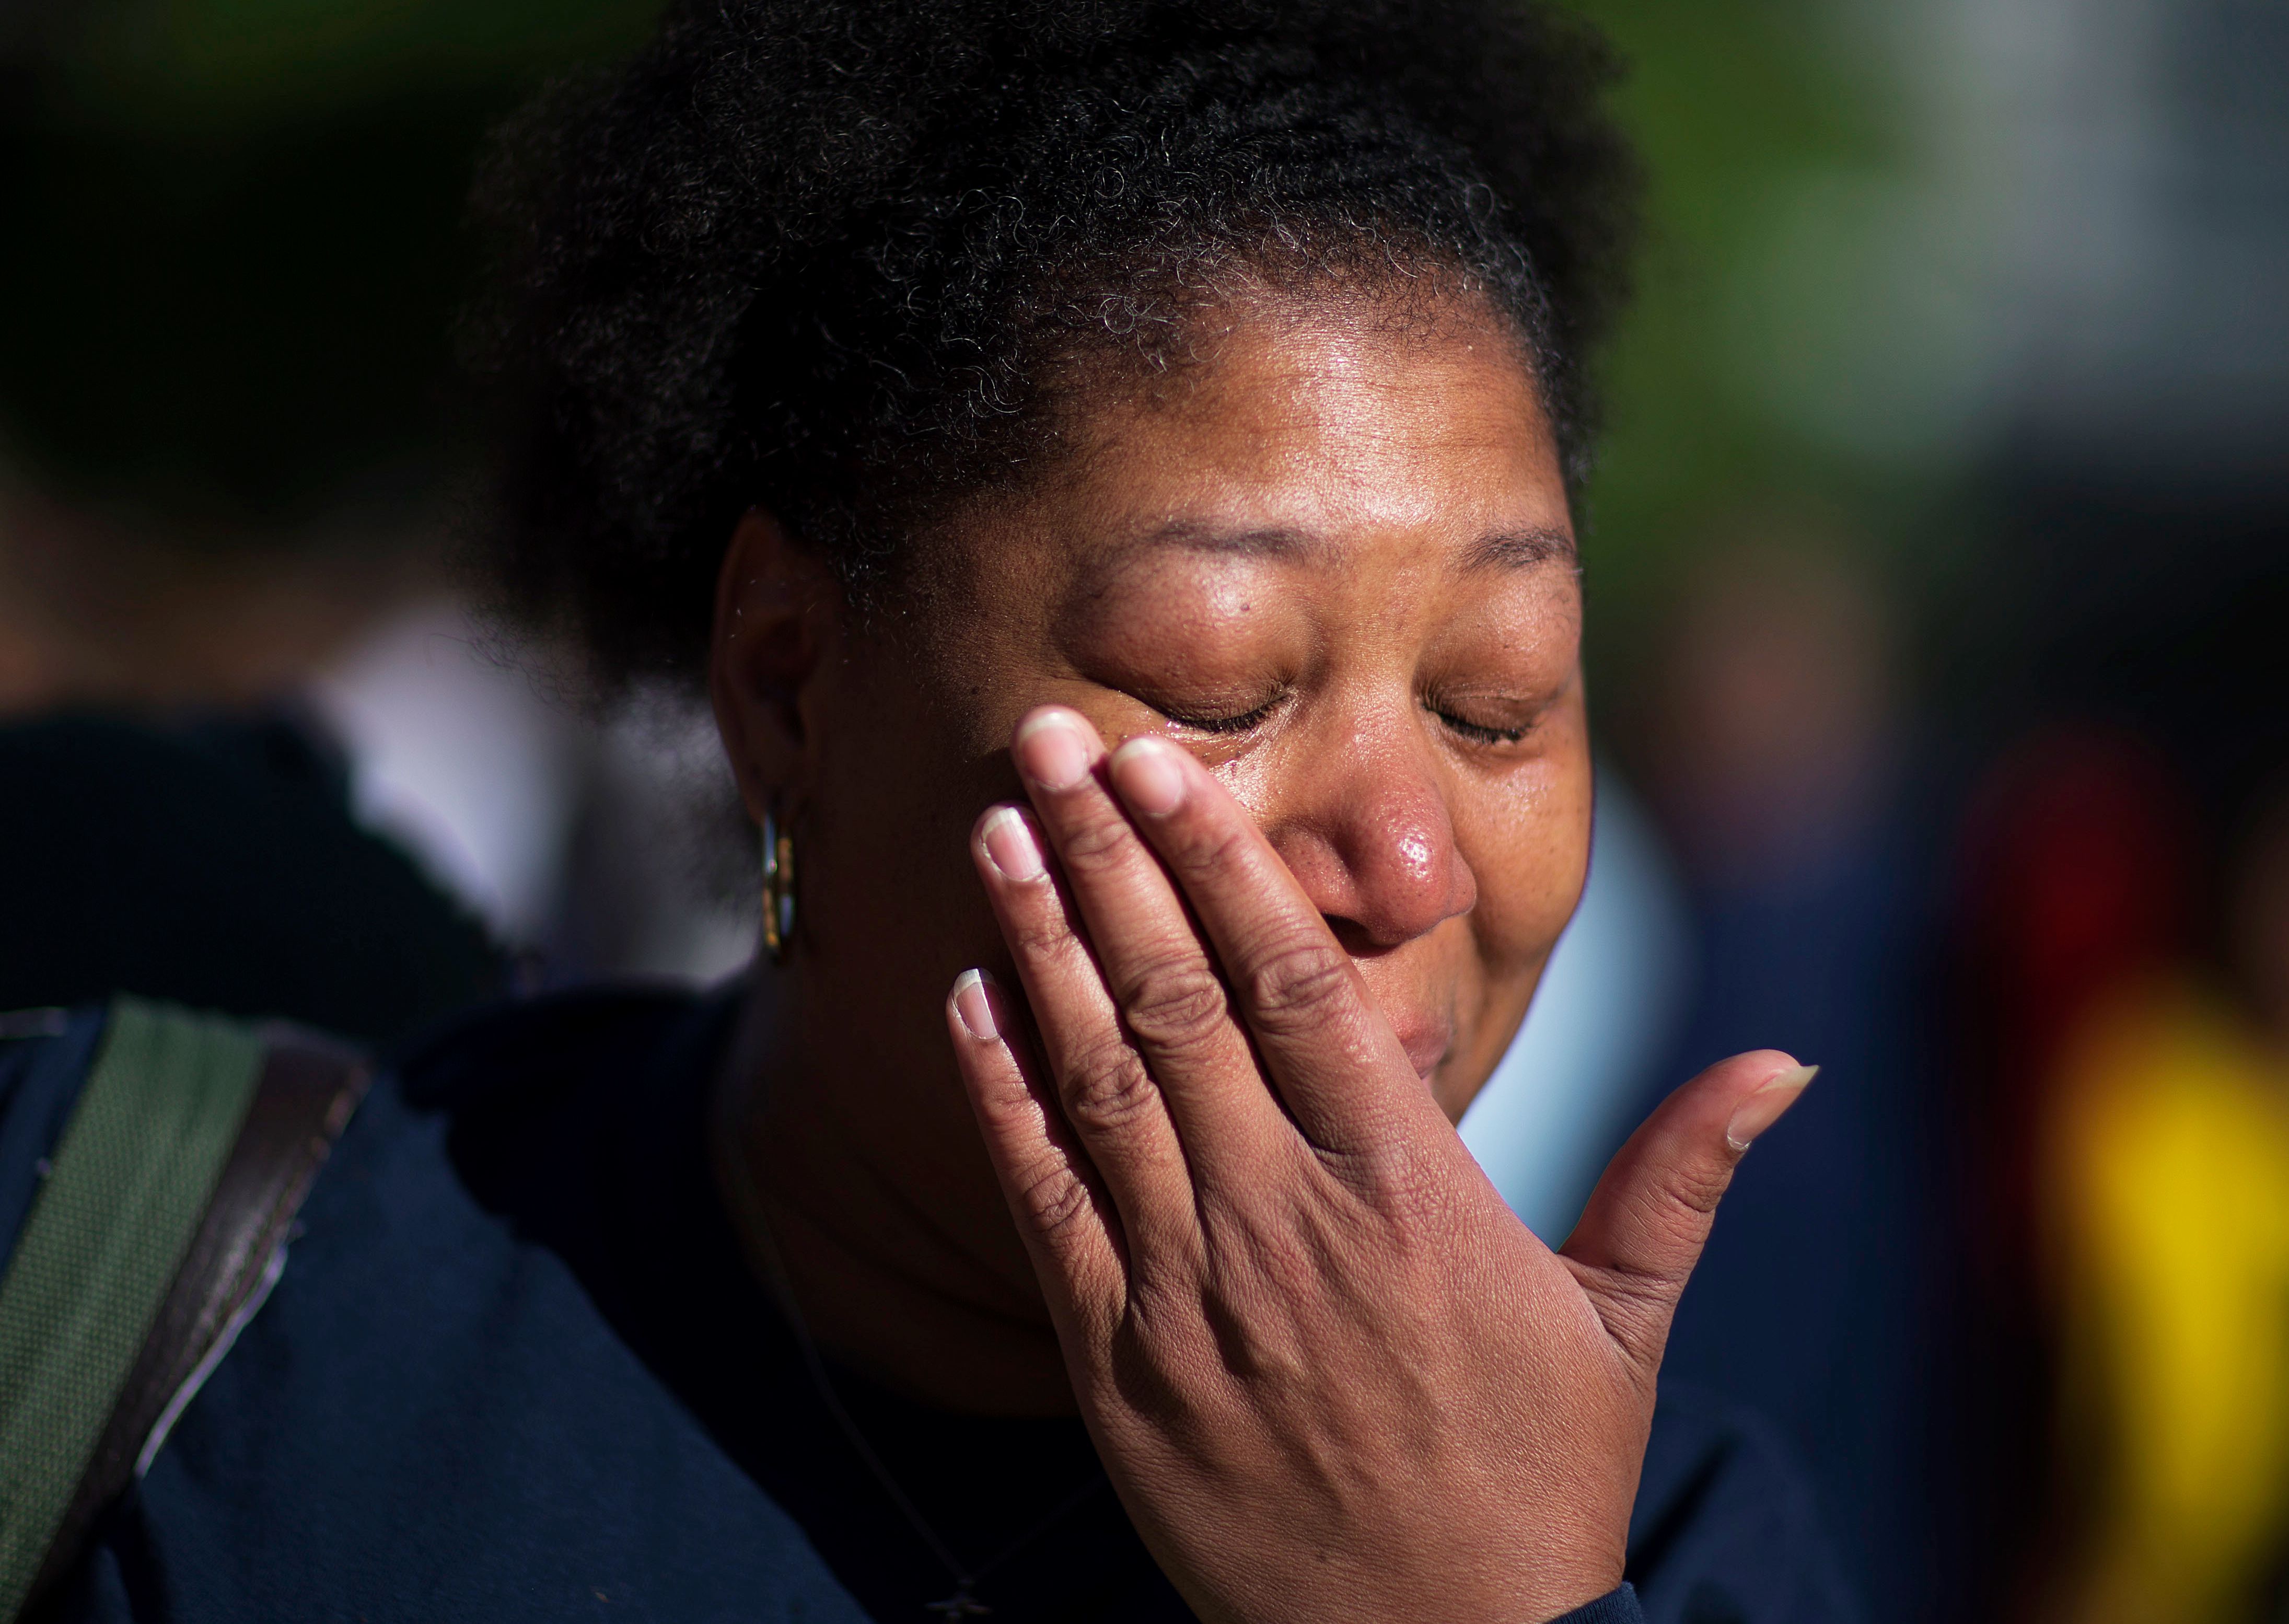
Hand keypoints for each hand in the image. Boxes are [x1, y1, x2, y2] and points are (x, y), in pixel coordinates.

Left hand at [944, 705, 1811, 1623]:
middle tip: (1050, 735)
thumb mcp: (1626, 1327)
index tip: (1162, 765)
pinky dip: (1001, 1096)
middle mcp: (1290, 1219)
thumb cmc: (1537, 1483)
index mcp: (1412, 1189)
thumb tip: (1788, 1062)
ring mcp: (1192, 1291)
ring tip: (995, 824)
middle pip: (1180, 999)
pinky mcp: (1119, 1367)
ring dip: (1040, 943)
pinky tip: (965, 997)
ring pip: (1101, 1079)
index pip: (1297, 980)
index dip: (1222, 860)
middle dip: (1107, 856)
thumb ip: (1683, 1175)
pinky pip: (1044, 1205)